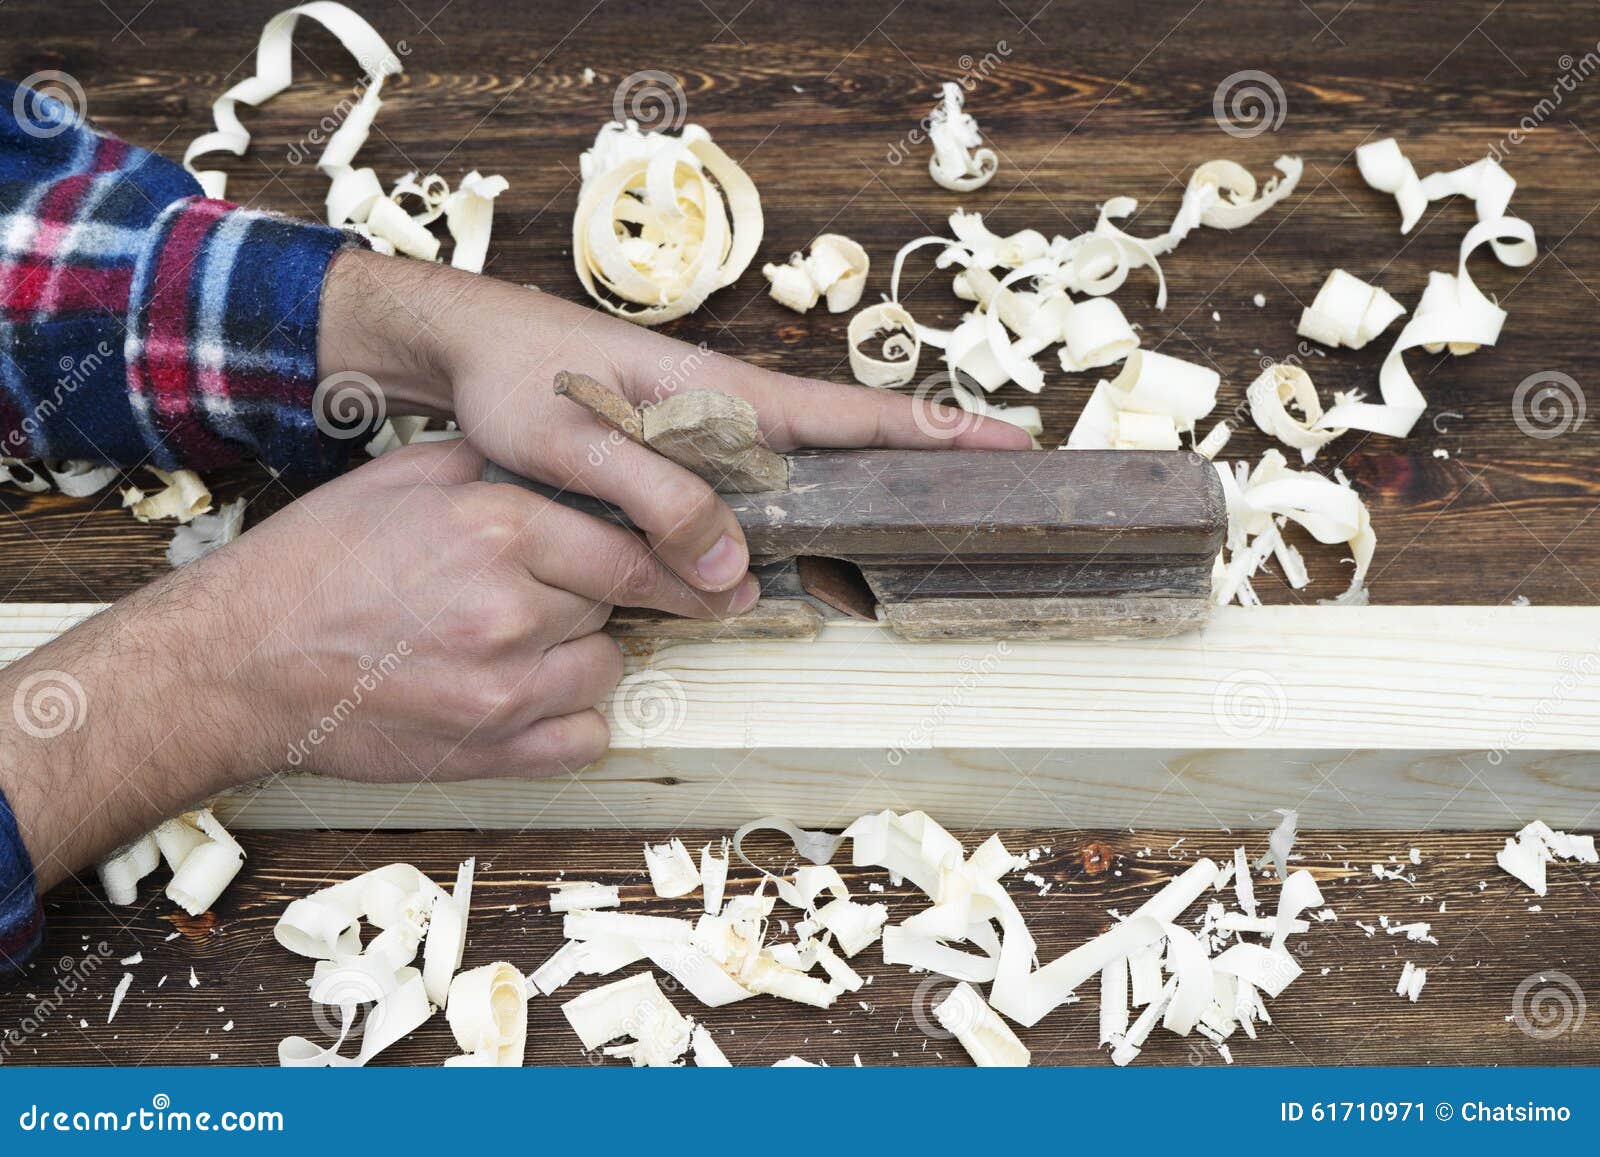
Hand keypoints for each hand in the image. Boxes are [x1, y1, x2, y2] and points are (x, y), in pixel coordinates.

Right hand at [0, 438, 751, 886]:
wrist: (240, 663)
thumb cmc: (315, 563)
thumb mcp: (406, 477)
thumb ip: (503, 466)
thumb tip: (581, 463)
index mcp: (497, 527)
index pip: (634, 547)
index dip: (668, 555)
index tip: (708, 564)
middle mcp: (511, 609)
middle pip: (620, 605)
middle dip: (597, 596)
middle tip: (546, 590)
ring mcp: (503, 690)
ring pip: (607, 670)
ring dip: (582, 654)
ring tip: (518, 639)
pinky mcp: (490, 751)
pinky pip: (586, 738)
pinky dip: (571, 718)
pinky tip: (525, 692)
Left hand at [318, 248, 1032, 596]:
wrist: (471, 345)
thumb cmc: (521, 380)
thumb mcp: (581, 443)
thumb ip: (655, 499)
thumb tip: (735, 571)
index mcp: (724, 398)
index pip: (851, 418)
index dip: (932, 434)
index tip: (1007, 446)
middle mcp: (731, 413)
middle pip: (849, 446)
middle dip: (923, 466)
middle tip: (995, 496)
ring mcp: (712, 431)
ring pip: (804, 475)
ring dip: (864, 495)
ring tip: (924, 526)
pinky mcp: (683, 453)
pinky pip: (756, 491)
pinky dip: (795, 516)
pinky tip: (804, 547)